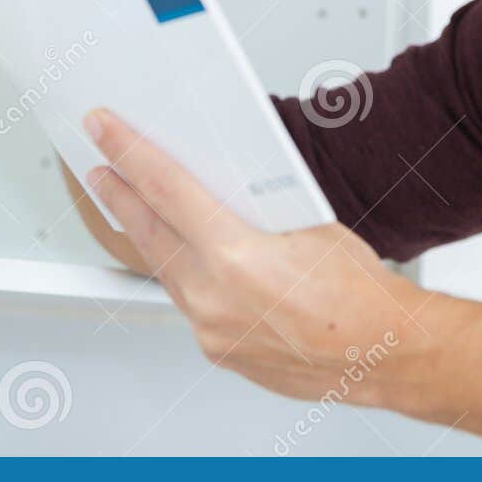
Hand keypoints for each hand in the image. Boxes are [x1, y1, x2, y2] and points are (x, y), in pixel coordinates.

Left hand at [83, 108, 424, 405]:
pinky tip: (180, 257)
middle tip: (99, 163)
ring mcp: (211, 331)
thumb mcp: (308, 223)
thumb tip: (220, 189)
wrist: (382, 352)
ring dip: (146, 234)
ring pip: (165, 270)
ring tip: (128, 205)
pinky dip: (182, 274)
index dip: (129, 152)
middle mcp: (214, 298)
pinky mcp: (217, 350)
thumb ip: (253, 210)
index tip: (105, 130)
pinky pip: (188, 302)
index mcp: (235, 257)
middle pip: (150, 231)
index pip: (166, 189)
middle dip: (120, 192)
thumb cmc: (360, 291)